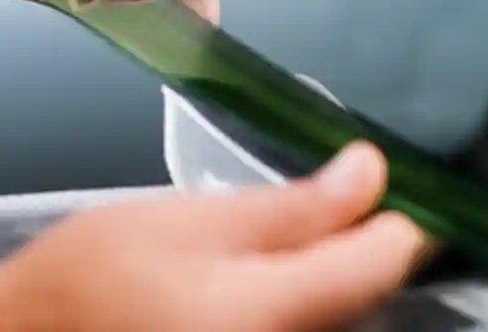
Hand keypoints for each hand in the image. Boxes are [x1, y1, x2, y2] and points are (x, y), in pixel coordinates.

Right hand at [0, 142, 430, 331]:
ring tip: (270, 243)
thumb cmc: (88, 277)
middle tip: (321, 200)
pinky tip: (257, 282)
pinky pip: (304, 331)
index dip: (399, 214)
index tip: (387, 186)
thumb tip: (369, 172)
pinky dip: (299, 304)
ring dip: (329, 276)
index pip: (383, 265)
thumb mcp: (190, 220)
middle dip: (358, 243)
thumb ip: (293, 206)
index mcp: (264, 316)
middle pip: (369, 297)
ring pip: (341, 318)